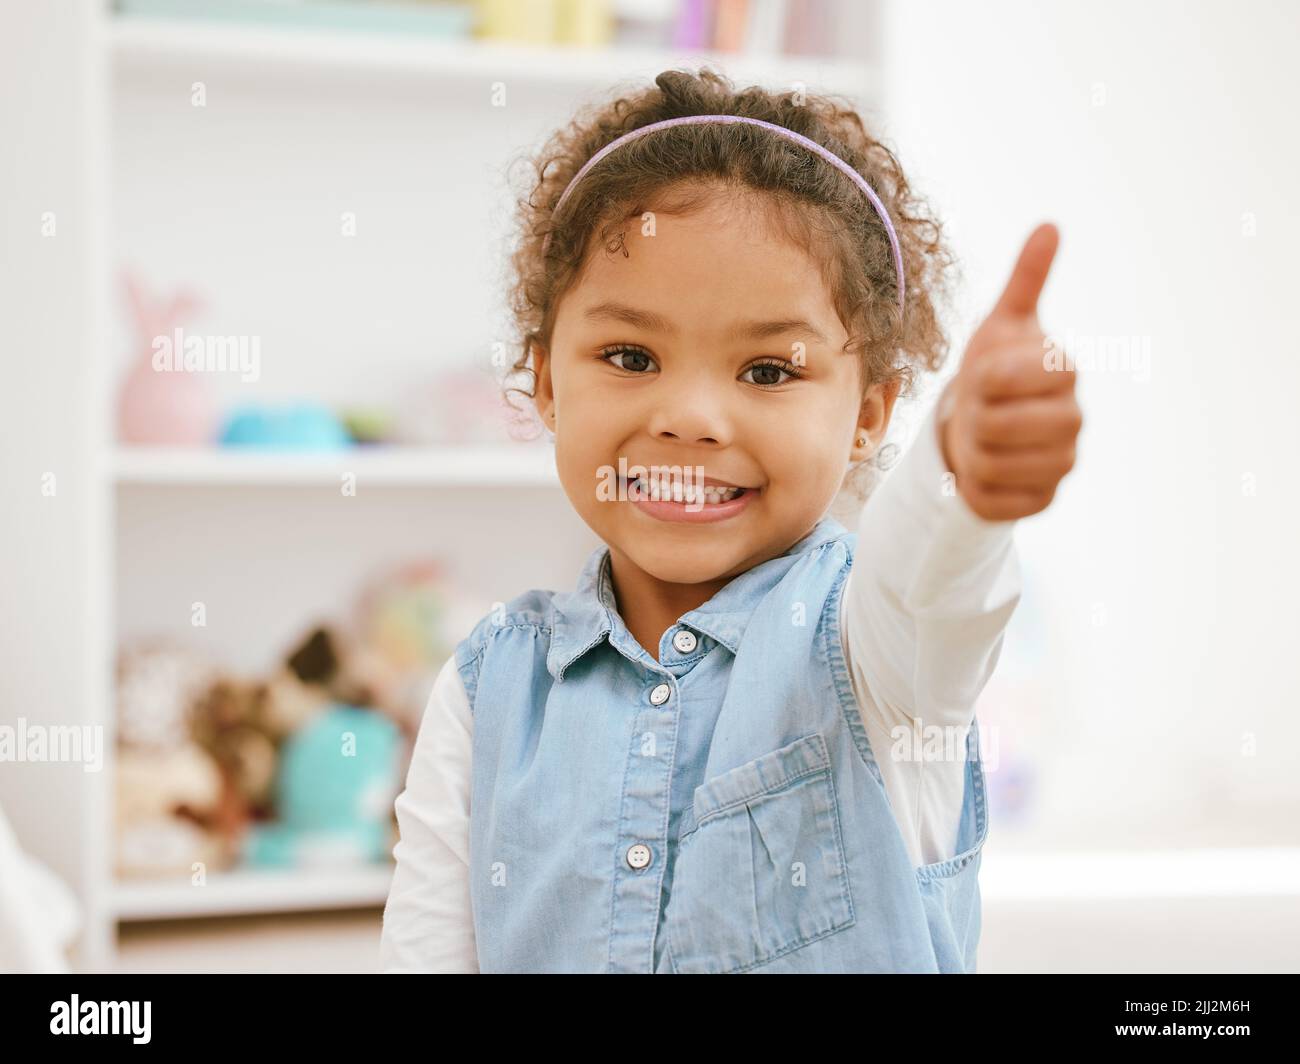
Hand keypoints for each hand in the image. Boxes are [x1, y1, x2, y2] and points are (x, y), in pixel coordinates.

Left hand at [939, 223, 1081, 520]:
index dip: (980, 376)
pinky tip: (985, 470)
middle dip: (971, 416)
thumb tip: (1049, 226)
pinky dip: (972, 487)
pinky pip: (991, 501)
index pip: (1005, 376)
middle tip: (977, 409)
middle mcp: (1074, 420)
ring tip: (980, 437)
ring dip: (968, 452)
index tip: (984, 373)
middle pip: (996, 425)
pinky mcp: (1043, 501)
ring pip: (991, 466)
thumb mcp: (1001, 325)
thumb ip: (1025, 280)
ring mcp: (1063, 464)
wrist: (984, 424)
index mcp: (1064, 371)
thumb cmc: (994, 370)